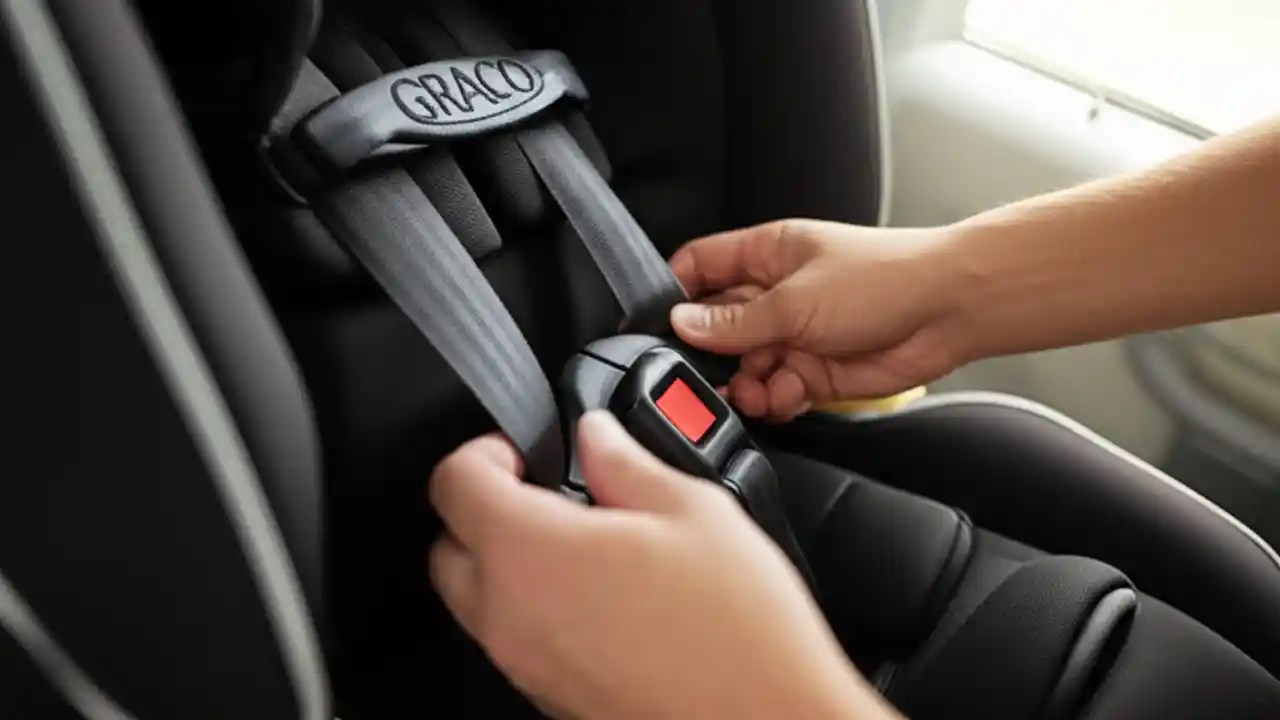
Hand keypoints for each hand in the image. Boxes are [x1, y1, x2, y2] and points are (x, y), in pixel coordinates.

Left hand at [428, 412, 898, 719]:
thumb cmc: (736, 629)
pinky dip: (537, 611)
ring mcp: (525, 664)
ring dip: (510, 564)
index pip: (453, 483)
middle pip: (450, 549)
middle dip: (485, 511)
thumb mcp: (692, 509)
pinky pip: (516, 641)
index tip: (523, 449)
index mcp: (529, 551)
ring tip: (587, 546)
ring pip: (479, 601)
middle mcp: (509, 614)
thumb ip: (624, 461)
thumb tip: (595, 435)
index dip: (482, 451)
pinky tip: (604, 597)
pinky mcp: (549, 698)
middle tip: (548, 494)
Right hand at [669, 219, 966, 420]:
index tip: (663, 324)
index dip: (677, 292)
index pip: (701, 265)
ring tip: (757, 391)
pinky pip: (777, 390)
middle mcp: (777, 293)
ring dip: (746, 384)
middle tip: (713, 372)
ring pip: (746, 366)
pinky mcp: (816, 369)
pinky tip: (785, 397)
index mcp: (766, 254)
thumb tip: (684, 322)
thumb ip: (735, 320)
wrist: (946, 310)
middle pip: (718, 326)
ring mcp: (796, 332)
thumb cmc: (884, 278)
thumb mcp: (795, 299)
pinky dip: (776, 400)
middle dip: (713, 354)